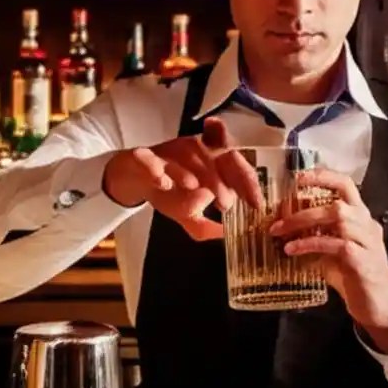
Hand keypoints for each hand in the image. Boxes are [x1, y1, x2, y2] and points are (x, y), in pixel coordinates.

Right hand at [103, 118, 260, 240]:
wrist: (132, 179)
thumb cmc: (168, 192)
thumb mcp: (189, 214)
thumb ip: (207, 228)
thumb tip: (226, 236)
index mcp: (211, 161)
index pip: (237, 166)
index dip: (248, 183)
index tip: (255, 204)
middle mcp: (194, 151)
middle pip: (214, 158)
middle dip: (221, 181)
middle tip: (224, 205)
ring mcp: (169, 152)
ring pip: (184, 156)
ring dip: (190, 172)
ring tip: (195, 188)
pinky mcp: (143, 156)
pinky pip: (150, 159)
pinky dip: (157, 170)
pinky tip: (163, 184)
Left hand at [270, 168, 387, 354]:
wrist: (380, 307)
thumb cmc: (356, 278)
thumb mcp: (332, 253)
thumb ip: (315, 238)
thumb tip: (284, 232)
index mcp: (361, 218)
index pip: (347, 185)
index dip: (324, 176)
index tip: (298, 178)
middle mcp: (367, 225)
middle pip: (338, 202)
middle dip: (303, 207)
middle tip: (277, 218)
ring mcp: (368, 242)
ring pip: (339, 218)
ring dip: (305, 222)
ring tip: (281, 232)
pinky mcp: (363, 261)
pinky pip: (336, 245)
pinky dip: (311, 245)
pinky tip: (293, 250)